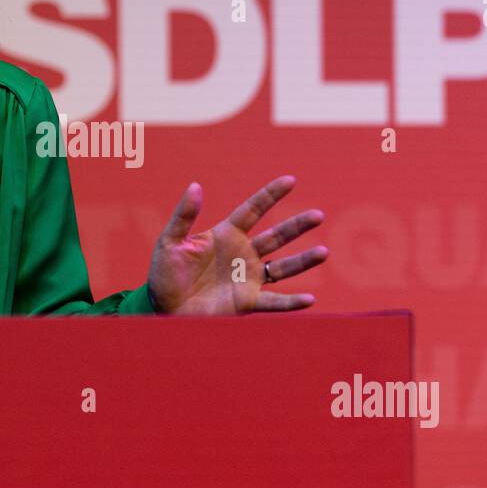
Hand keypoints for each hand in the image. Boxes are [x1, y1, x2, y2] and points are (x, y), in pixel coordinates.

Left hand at [146, 175, 326, 314]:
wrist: (162, 307)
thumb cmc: (164, 273)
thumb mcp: (169, 241)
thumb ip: (183, 215)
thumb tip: (195, 186)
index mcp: (226, 234)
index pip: (253, 210)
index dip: (271, 195)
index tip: (290, 180)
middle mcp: (242, 254)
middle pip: (276, 236)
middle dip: (297, 226)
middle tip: (318, 215)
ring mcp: (247, 278)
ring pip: (282, 267)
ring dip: (303, 260)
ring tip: (324, 252)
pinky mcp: (246, 301)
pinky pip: (274, 302)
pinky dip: (291, 302)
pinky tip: (309, 300)